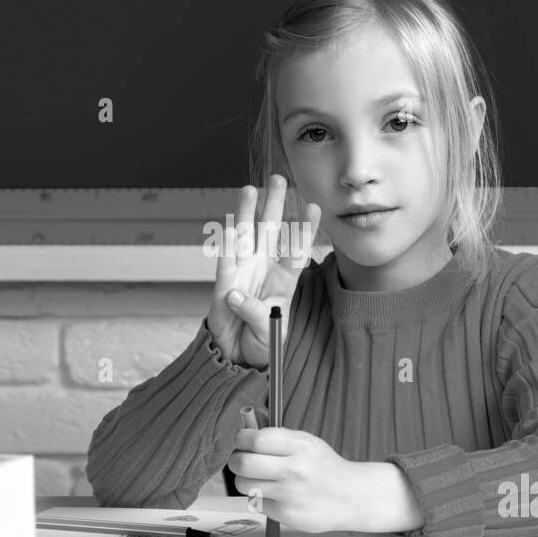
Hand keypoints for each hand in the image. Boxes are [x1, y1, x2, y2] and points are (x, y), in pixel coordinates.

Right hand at [207, 174, 320, 368]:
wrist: (237, 357)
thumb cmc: (261, 340)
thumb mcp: (272, 331)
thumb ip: (258, 315)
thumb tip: (236, 297)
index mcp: (285, 279)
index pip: (297, 249)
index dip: (306, 229)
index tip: (315, 206)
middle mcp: (263, 269)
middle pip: (270, 231)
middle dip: (274, 205)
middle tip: (278, 179)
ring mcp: (242, 274)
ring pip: (245, 237)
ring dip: (246, 213)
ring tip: (249, 189)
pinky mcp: (223, 285)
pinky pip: (224, 262)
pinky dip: (225, 247)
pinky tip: (228, 227)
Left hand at [228, 425, 363, 532]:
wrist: (349, 497)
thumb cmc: (322, 467)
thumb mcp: (307, 442)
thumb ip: (276, 435)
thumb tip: (246, 424)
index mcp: (300, 446)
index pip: (255, 439)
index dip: (241, 438)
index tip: (241, 440)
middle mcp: (295, 470)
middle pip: (243, 463)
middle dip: (236, 460)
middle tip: (241, 460)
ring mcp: (289, 494)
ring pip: (243, 484)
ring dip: (245, 480)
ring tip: (259, 477)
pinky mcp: (285, 514)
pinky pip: (257, 502)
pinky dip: (261, 497)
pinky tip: (276, 494)